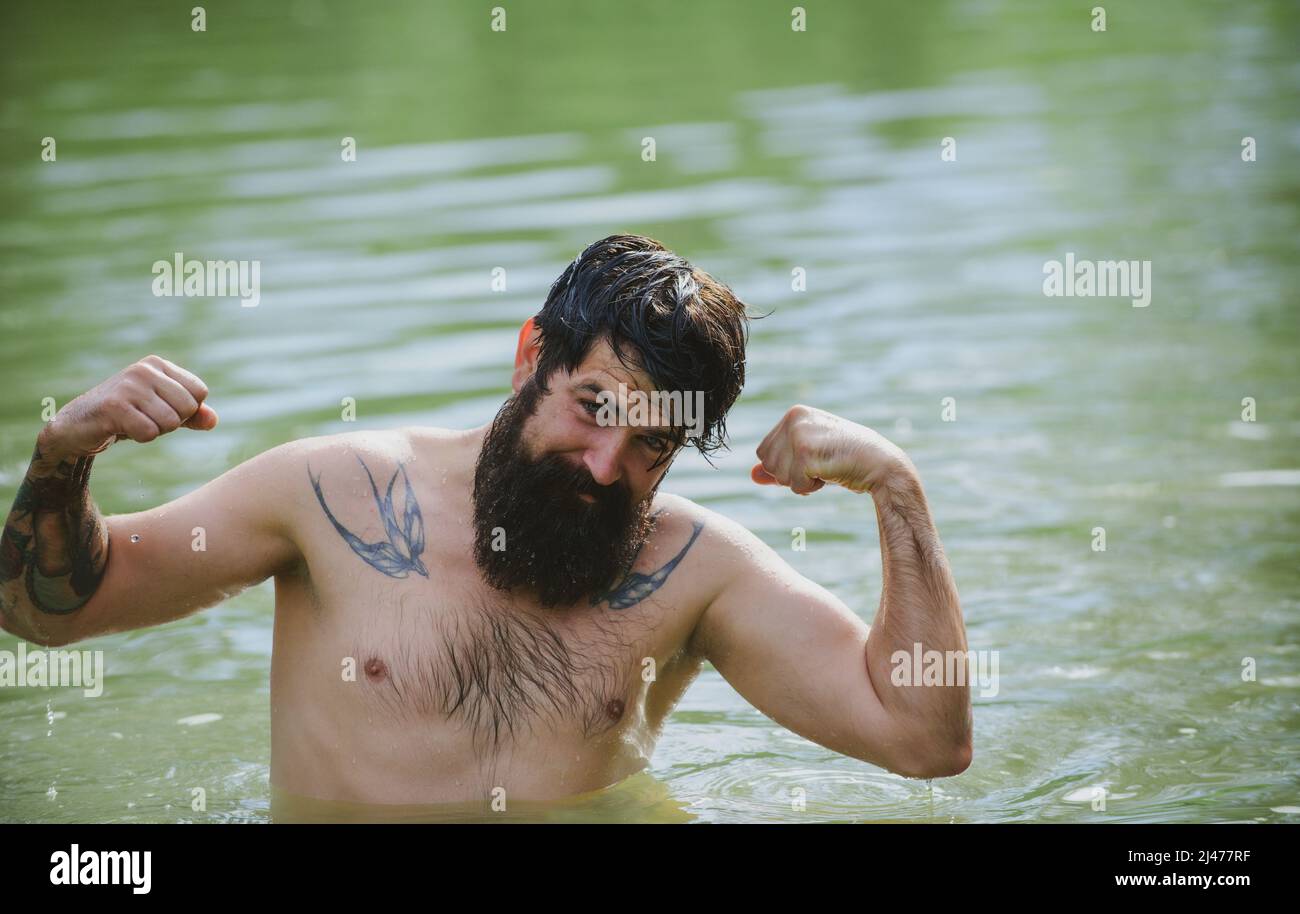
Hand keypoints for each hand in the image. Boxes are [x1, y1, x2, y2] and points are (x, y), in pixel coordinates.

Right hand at [38, 355, 217, 460]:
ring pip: (171, 422)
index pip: (200, 392)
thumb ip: (192, 416)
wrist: (77, 426)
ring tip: (132, 422)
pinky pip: (150, 432)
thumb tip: (213, 420)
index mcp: (158, 365)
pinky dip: (140, 437)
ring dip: (154, 431)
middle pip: (189, 408)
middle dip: (172, 423)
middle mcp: (144, 369)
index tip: (160, 409)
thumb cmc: (126, 417)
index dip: (187, 410)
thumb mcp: (163, 412)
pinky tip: (121, 428)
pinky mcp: (115, 406)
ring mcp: (129, 386)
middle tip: (144, 418)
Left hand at [751, 405, 910, 494]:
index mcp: (793, 414)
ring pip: (778, 476)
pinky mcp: (806, 452)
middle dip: (791, 476)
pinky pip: (794, 486)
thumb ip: (780, 465)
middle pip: (768, 464)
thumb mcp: (809, 458)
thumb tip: (752, 476)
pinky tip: (830, 474)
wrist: (881, 464)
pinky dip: (811, 488)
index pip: (764, 453)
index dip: (785, 468)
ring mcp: (799, 433)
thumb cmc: (845, 460)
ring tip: (826, 468)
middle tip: (820, 466)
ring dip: (801, 482)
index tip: (812, 460)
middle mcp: (793, 418)